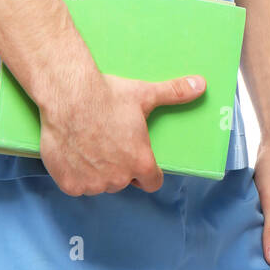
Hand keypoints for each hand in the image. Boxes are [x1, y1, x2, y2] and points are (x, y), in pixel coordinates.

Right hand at [39, 72, 206, 196]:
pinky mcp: (69, 185)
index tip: (135, 154)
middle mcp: (119, 179)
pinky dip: (74, 174)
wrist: (67, 96)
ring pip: (99, 184)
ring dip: (96, 172)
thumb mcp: (144, 94)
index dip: (146, 169)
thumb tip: (201, 83)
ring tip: (88, 144)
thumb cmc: (107, 96)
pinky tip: (72, 152)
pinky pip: (76, 186)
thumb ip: (174, 93)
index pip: (152, 182)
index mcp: (140, 163)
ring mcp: (93, 184)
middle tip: (107, 141)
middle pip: (123, 181)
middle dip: (118, 166)